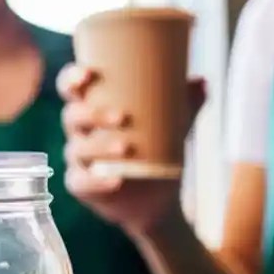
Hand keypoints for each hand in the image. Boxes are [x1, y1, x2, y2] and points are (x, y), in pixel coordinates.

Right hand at [57, 64, 206, 235]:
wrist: (157, 198)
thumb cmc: (157, 149)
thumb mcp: (174, 124)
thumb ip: (187, 102)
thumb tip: (202, 82)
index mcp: (92, 107)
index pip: (70, 87)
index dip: (72, 78)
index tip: (88, 74)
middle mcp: (80, 131)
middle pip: (72, 116)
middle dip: (92, 114)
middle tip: (122, 117)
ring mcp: (79, 160)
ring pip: (78, 149)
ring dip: (99, 147)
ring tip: (126, 148)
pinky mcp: (82, 186)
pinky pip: (82, 182)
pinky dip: (97, 182)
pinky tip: (115, 181)